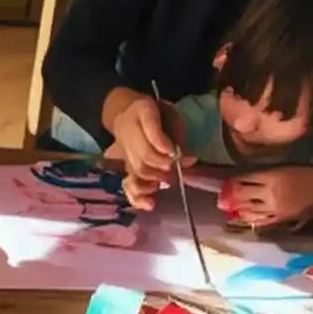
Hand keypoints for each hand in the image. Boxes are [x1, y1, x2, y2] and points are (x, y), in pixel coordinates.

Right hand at [110, 92, 186, 210]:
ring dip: (155, 179)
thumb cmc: (158, 115)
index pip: (151, 130)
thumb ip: (178, 136)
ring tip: (165, 181)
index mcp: (142, 110)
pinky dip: (138, 196)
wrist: (127, 114)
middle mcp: (128, 132)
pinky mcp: (124, 168)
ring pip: (137, 171)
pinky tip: (151, 203)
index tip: (176, 154)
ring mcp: (123, 152)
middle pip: (144, 156)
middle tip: (174, 168)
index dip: (164, 145)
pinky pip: (127, 184)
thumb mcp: (171, 116)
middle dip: (162, 165)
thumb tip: (188, 160)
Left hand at [222, 168, 312, 226]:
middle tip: (222, 196)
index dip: (234, 181)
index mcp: (273, 176)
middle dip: (231, 195)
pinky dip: (250, 218)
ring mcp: (275, 207)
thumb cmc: (306, 174)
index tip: (226, 182)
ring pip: (249, 208)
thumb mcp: (284, 168)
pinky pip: (261, 220)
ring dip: (237, 208)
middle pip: (244, 194)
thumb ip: (264, 175)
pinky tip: (244, 217)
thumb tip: (244, 181)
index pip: (246, 178)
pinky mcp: (281, 218)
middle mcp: (271, 192)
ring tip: (229, 207)